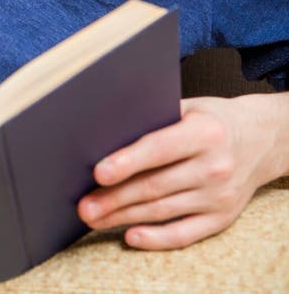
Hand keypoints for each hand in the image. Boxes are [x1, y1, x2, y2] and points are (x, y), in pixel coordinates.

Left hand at [77, 95, 280, 249]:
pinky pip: (184, 234)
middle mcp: (215, 166)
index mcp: (206, 133)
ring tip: (95, 219)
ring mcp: (219, 196)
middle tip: (84, 206)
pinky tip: (131, 235)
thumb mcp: (191, 106)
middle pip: (156, 186)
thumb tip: (109, 130)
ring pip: (163, 211)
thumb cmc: (213, 119)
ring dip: (124, 217)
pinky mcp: (222, 219)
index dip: (128, 161)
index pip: (160, 149)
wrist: (262, 140)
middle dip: (115, 198)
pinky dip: (156, 238)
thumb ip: (156, 117)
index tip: (99, 172)